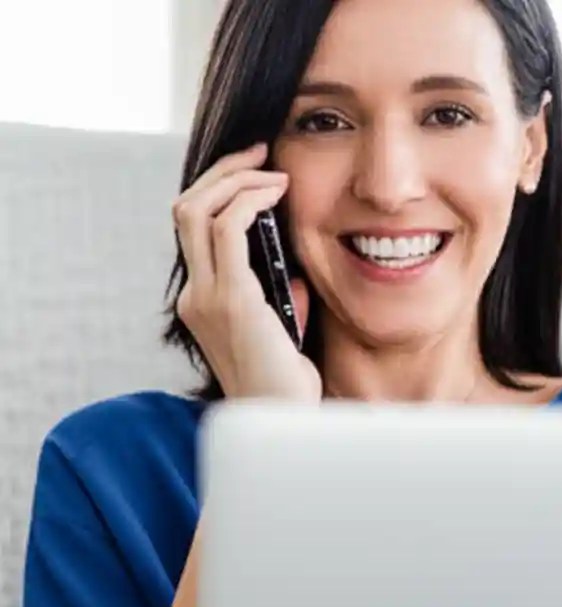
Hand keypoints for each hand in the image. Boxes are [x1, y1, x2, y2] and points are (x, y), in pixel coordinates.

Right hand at [172, 143, 320, 400]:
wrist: (285, 421)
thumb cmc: (290, 380)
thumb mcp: (284, 325)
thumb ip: (280, 292)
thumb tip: (297, 262)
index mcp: (202, 299)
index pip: (194, 228)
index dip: (219, 191)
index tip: (257, 171)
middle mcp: (194, 295)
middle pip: (185, 208)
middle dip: (222, 171)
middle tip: (261, 152)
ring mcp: (207, 297)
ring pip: (197, 210)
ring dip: (237, 179)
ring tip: (274, 172)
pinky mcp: (232, 300)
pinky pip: (228, 229)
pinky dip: (250, 200)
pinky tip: (277, 193)